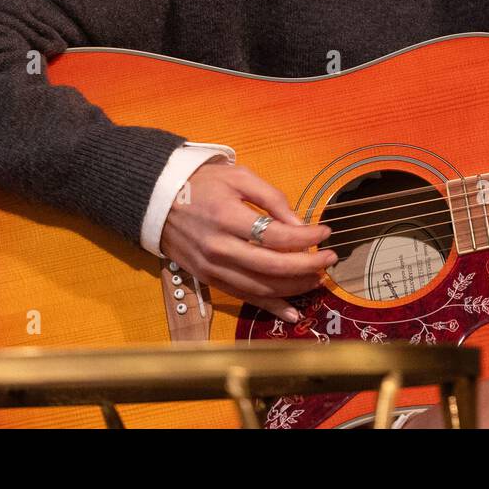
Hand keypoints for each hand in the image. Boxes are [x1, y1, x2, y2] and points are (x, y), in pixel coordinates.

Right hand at [159, 162, 335, 321]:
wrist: (158, 201)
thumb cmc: (203, 184)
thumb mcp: (239, 177)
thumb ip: (272, 198)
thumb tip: (300, 225)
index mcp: (227, 217)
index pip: (275, 236)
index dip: (306, 238)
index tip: (325, 232)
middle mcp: (218, 247)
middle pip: (271, 267)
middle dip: (307, 267)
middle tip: (330, 260)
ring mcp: (212, 267)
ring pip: (260, 288)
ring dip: (293, 287)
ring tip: (317, 278)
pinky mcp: (208, 279)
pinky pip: (242, 297)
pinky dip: (269, 307)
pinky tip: (292, 312)